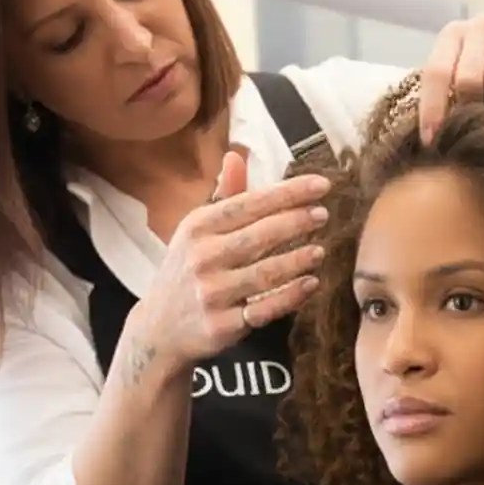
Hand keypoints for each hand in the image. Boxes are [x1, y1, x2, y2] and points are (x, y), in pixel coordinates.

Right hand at [135, 151, 330, 372]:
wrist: (159, 329)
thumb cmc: (186, 269)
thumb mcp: (195, 230)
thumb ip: (223, 196)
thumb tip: (236, 156)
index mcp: (197, 227)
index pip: (248, 204)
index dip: (287, 193)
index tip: (321, 185)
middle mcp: (202, 257)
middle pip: (258, 236)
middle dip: (295, 222)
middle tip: (324, 214)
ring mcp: (212, 293)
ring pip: (265, 274)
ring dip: (297, 260)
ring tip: (320, 250)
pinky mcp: (222, 326)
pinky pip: (264, 309)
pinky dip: (291, 296)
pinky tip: (311, 283)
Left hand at [417, 15, 483, 144]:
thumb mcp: (458, 74)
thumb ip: (443, 93)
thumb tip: (429, 137)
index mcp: (453, 33)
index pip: (436, 72)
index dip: (432, 108)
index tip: (432, 139)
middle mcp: (482, 26)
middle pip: (467, 77)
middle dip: (469, 107)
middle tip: (475, 122)